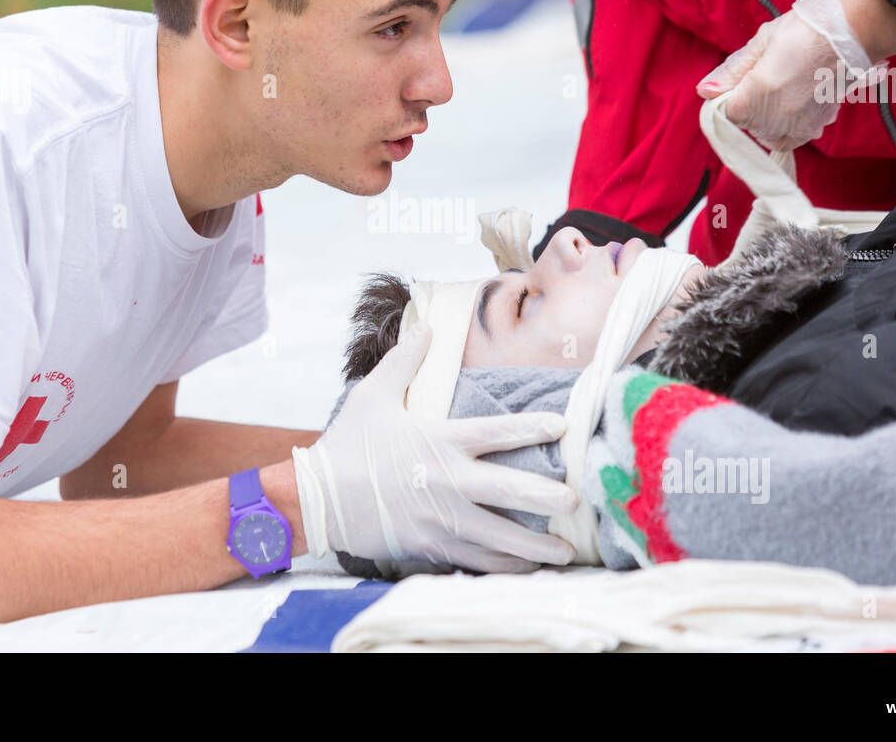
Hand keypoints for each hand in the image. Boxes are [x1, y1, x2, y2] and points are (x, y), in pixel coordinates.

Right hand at [292, 323, 579, 572]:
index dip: (534, 427)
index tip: (563, 426)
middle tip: (577, 501)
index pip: (499, 431)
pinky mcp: (431, 546)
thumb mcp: (374, 394)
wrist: (317, 498)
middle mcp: (449, 481)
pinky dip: (504, 567)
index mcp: (440, 440)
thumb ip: (405, 359)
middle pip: (512, 490)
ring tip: (565, 551)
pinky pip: (476, 561)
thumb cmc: (347, 445)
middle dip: (549, 497)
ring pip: (500, 536)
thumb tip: (426, 325)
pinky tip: (526, 570)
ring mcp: (442, 519)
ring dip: (536, 546)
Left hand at [695, 0, 884, 151]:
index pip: (726, 113)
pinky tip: (791, 108)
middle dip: (748, 106)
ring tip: (780, 91)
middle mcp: (775, 117)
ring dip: (766, 120)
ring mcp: (797, 125)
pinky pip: (790, 140)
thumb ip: (731, 71)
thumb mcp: (761, 42)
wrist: (853, 32)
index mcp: (756, 94)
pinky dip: (786, 130)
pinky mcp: (816, 126)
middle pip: (746, 125)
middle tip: (766, 78)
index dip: (729, 97)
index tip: (740, 82)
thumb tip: (705, 90)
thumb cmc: (805, 29)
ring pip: (767, 135)